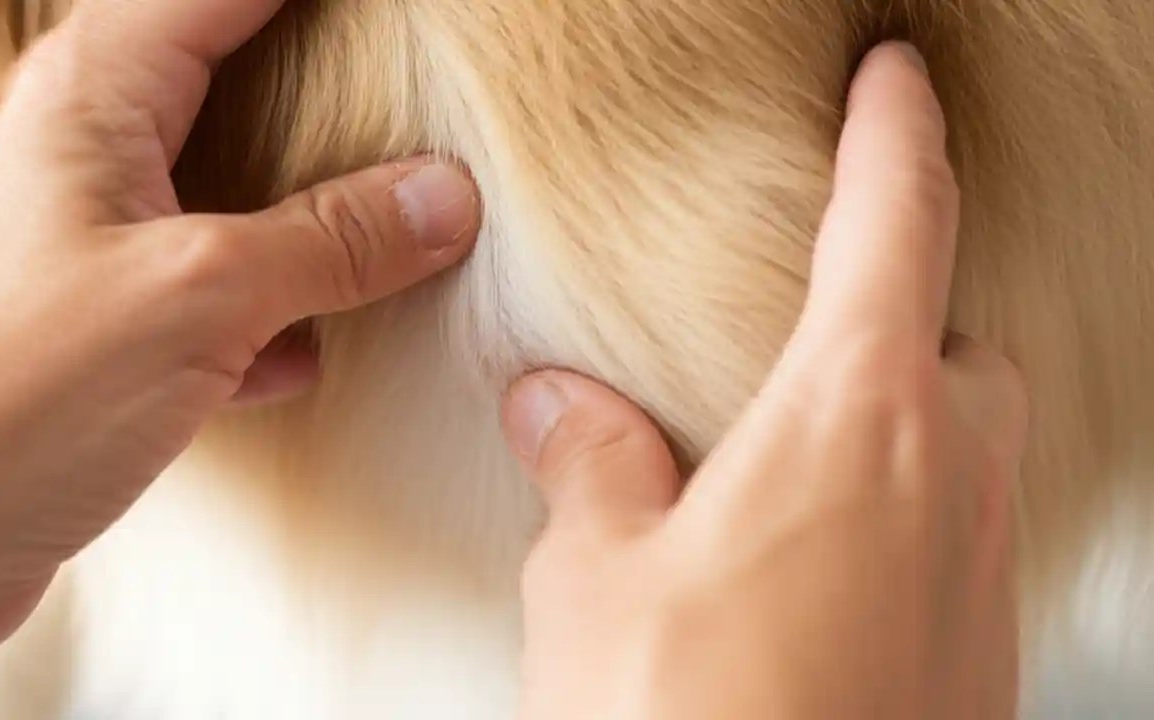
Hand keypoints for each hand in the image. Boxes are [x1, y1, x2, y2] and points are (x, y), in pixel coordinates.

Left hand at [0, 0, 477, 709]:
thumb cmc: (4, 395)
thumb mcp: (200, 296)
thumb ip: (329, 240)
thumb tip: (441, 198)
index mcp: (94, 100)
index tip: (398, 15)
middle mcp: (86, 158)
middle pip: (225, 83)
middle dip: (319, 94)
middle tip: (408, 107)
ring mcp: (92, 247)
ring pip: (224, 195)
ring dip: (303, 215)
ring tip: (386, 227)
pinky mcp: (104, 334)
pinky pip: (211, 294)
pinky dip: (268, 315)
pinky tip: (304, 358)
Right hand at [503, 43, 1025, 719]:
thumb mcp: (598, 580)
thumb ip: (589, 466)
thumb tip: (557, 404)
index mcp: (855, 420)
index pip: (894, 220)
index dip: (895, 131)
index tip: (894, 76)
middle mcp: (944, 483)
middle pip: (954, 342)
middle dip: (901, 312)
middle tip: (816, 326)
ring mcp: (975, 578)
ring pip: (966, 447)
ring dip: (902, 423)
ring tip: (803, 455)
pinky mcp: (974, 661)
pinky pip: (955, 543)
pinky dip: (903, 519)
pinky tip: (819, 569)